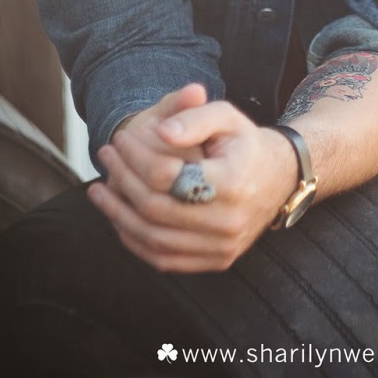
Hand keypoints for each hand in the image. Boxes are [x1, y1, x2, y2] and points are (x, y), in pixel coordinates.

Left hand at [89, 88, 298, 273]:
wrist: (279, 179)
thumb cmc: (245, 144)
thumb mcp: (227, 117)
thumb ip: (193, 116)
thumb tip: (161, 131)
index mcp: (232, 182)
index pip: (166, 174)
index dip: (135, 155)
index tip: (120, 138)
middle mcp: (229, 220)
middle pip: (155, 208)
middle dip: (121, 180)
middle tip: (106, 156)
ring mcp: (223, 247)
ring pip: (154, 239)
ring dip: (117, 214)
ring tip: (98, 190)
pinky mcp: (217, 261)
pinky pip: (164, 260)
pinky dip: (135, 241)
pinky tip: (119, 218)